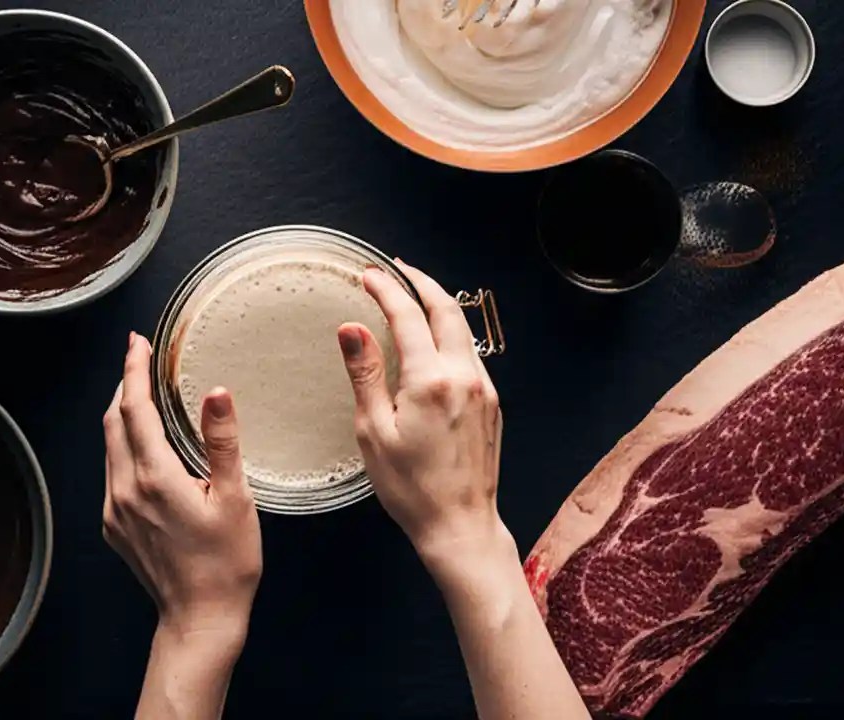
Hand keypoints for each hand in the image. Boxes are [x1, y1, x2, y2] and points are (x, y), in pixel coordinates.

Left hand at [102, 332, 262, 638]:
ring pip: (109, 445)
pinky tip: (143, 444)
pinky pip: (113, 472)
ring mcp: (116, 509)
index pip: (134, 408)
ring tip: (141, 391)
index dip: (133, 370)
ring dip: (122, 413)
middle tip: (139, 356)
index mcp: (154, 477)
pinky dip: (123, 444)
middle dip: (124, 384)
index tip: (137, 343)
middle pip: (114, 421)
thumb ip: (222, 441)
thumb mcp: (235, 498)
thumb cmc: (225, 564)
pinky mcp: (115, 526)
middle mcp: (125, 490)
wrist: (200, 618)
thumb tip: (217, 394)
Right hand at [337, 260, 509, 573]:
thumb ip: (365, 374)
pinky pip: (469, 354)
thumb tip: (351, 329)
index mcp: (431, 381)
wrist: (460, 526)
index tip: (368, 274)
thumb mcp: (374, 432)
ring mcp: (484, 389)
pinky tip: (432, 341)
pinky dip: (449, 334)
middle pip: (446, 309)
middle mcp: (465, 376)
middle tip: (395, 269)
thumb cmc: (412, 489)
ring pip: (462, 329)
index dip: (386, 289)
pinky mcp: (492, 403)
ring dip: (437, 306)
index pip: (407, 316)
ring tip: (413, 297)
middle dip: (420, 282)